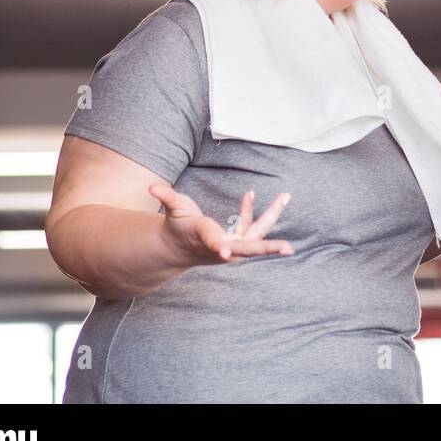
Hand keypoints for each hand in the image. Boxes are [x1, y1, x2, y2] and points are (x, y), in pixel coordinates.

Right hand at [151, 182, 294, 265]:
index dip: (218, 246)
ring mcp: (233, 245)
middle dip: (267, 248)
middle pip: (248, 247)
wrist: (179, 249)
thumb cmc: (177, 227)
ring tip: (285, 195)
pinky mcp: (239, 241)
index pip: (212, 240)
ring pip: (257, 232)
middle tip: (288, 248)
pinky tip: (249, 194)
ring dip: (272, 214)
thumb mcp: (173, 211)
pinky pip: (252, 225)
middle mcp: (222, 246)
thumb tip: (152, 187)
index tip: (226, 252)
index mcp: (204, 238)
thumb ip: (167, 198)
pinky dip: (252, 210)